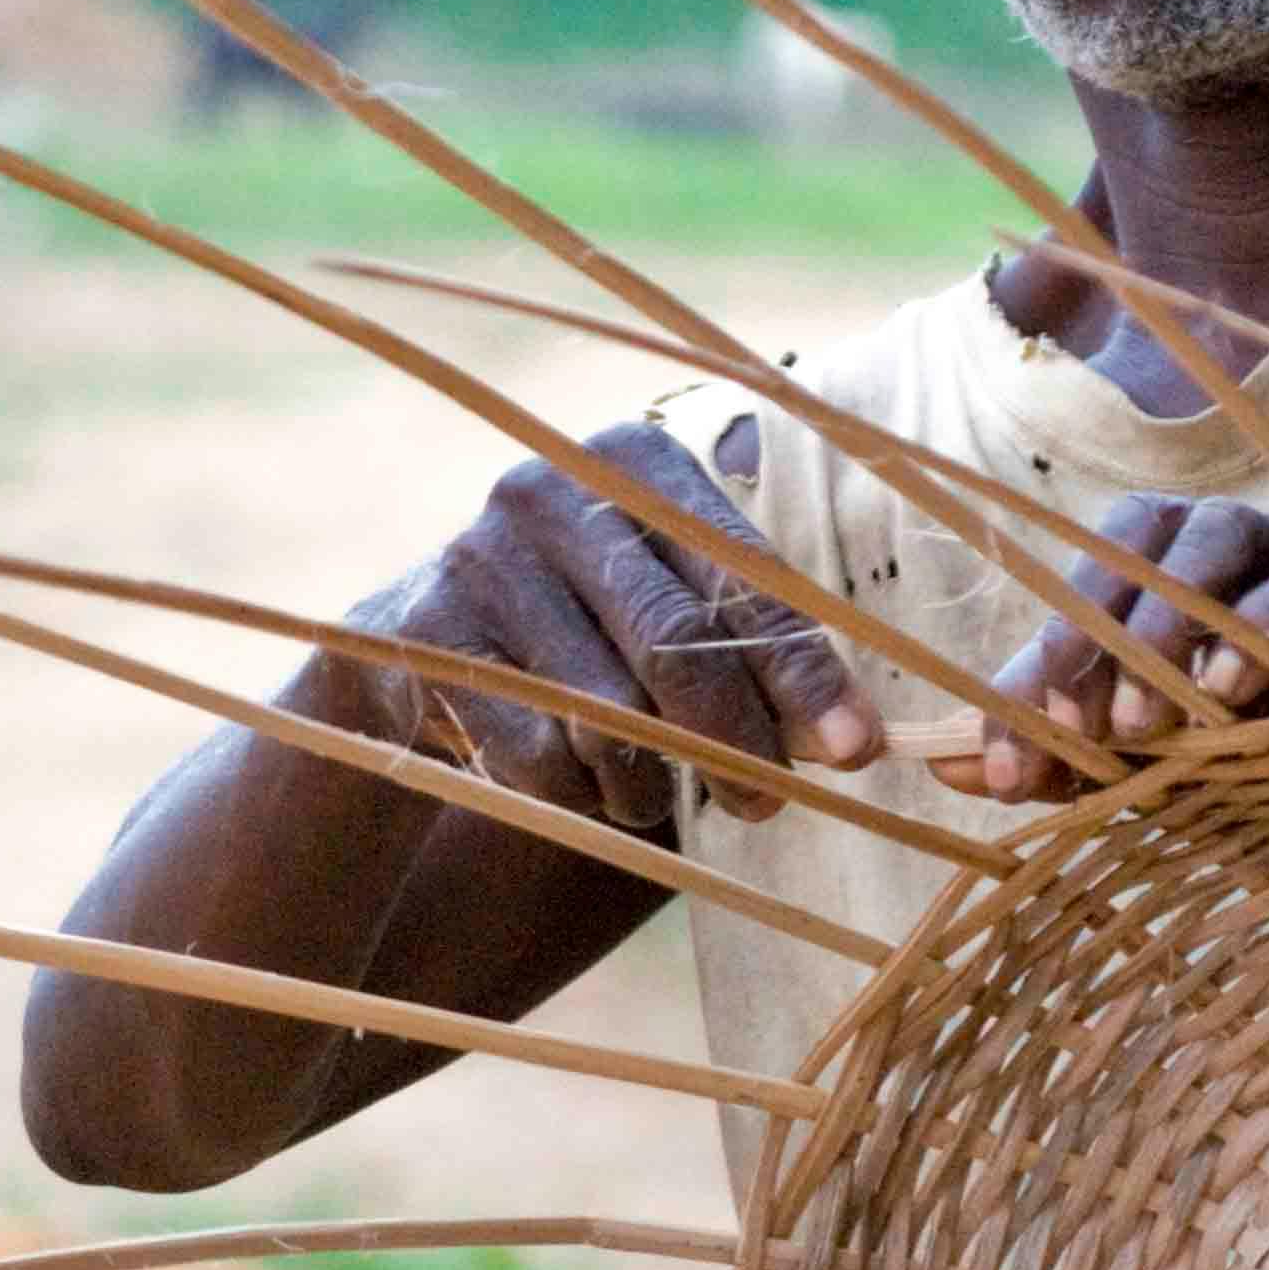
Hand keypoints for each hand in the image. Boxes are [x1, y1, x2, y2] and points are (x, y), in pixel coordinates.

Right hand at [354, 422, 877, 832]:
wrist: (413, 649)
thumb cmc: (581, 628)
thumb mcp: (664, 607)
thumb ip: (750, 651)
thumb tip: (851, 738)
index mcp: (638, 464)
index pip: (743, 578)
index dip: (802, 671)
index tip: (855, 748)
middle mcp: (554, 491)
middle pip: (676, 642)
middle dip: (738, 741)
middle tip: (766, 805)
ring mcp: (481, 558)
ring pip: (608, 710)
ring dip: (649, 782)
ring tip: (653, 799)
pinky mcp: (430, 636)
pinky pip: (538, 753)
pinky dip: (578, 793)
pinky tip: (577, 783)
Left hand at [970, 495, 1268, 800]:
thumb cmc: (1245, 756)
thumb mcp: (1141, 764)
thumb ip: (1059, 757)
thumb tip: (946, 765)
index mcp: (1150, 573)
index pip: (1078, 587)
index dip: (1036, 663)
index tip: (1009, 755)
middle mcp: (1210, 545)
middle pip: (1137, 539)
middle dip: (1097, 630)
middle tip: (1087, 730)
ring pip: (1217, 535)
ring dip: (1172, 619)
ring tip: (1156, 717)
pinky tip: (1236, 685)